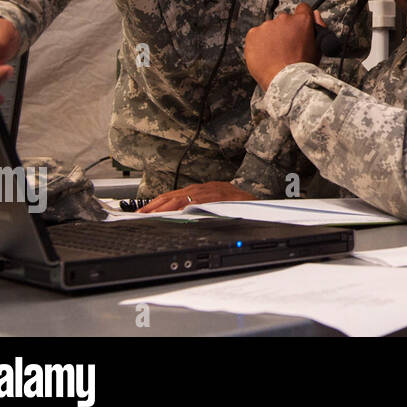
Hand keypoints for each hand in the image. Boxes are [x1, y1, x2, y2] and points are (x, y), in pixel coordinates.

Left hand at [139, 181, 254, 212]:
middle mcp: (210, 188)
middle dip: (155, 204)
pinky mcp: (223, 197)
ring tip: (149, 214)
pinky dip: (185, 205)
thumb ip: (203, 210)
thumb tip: (180, 218)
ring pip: (185, 196)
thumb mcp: (221, 208)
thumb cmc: (244, 209)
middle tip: (139, 214)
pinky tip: (174, 211)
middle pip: (176, 194)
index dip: (158, 202)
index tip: (143, 210)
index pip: (177, 194)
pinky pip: (200, 201)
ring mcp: (216, 191)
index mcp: (207, 190)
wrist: (268, 208)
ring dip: (165, 205)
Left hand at [244, 2, 321, 90]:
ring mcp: (267, 26)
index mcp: (302, 20)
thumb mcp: (318, 48)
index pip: (302, 8)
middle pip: (285, 19)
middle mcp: (284, 19)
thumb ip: (318, 27)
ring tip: (275, 54)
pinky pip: (256, 35)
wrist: (284, 80)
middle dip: (285, 30)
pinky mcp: (253, 34)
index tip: (298, 27)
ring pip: (269, 28)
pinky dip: (259, 43)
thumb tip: (316, 14)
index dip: (301, 18)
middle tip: (286, 47)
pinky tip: (265, 55)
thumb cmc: (302, 67)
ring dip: (271, 37)